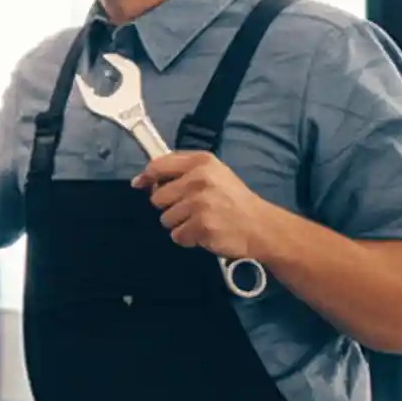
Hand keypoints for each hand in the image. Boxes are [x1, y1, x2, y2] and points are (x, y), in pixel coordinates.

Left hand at [131, 151, 275, 259]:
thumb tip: (141, 180)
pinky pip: (177, 236)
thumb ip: (180, 171)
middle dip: (170, 206)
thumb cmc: (234, 200)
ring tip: (202, 220)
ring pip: (166, 219)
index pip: (158, 165)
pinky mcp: (201, 226)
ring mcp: (199, 203)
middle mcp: (199, 179)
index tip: (140, 184)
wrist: (261, 226)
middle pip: (158, 197)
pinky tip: (205, 232)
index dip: (147, 177)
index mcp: (201, 162)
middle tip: (192, 208)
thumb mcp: (213, 173)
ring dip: (180, 224)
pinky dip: (188, 238)